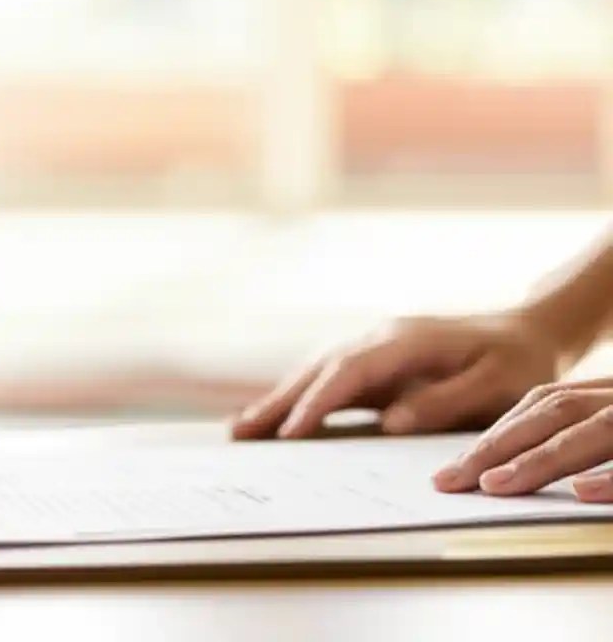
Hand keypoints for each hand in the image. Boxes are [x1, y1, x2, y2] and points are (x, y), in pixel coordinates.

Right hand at [231, 312, 563, 439]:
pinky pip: (327, 380)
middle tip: (239, 433)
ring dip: (278, 401)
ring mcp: (371, 347)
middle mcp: (378, 338)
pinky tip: (274, 419)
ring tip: (240, 431)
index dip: (317, 403)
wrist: (525, 331)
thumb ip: (446, 401)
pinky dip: (297, 398)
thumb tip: (391, 422)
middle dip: (278, 402)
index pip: (349, 373)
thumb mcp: (497, 384)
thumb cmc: (515, 361)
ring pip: (315, 373)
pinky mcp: (372, 362)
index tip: (289, 433)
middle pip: (317, 370)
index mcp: (405, 340)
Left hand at [432, 378, 612, 501]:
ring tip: (492, 484)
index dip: (500, 434)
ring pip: (598, 428)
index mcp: (610, 393)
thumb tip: (514, 471)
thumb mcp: (611, 433)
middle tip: (450, 480)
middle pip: (557, 411)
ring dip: (541, 457)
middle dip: (499, 446)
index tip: (456, 467)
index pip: (546, 404)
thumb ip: (582, 440)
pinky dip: (611, 476)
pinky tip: (580, 491)